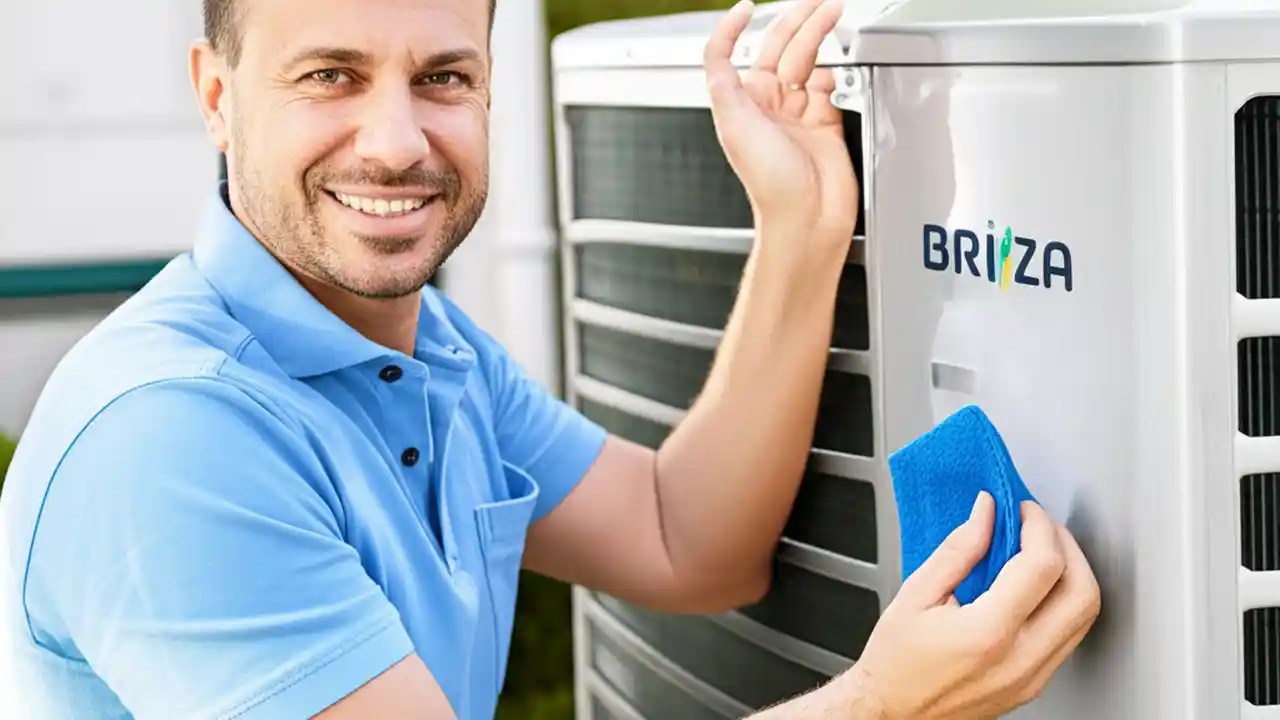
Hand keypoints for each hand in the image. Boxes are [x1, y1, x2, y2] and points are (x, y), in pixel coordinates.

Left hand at [703, 0, 858, 242]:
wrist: (807, 218)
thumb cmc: (769, 182)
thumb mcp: (733, 122)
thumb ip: (722, 76)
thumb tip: (722, 40)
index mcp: (742, 104)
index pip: (732, 55)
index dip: (735, 28)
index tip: (747, 7)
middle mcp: (770, 107)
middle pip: (781, 50)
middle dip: (799, 21)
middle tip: (820, 2)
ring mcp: (799, 115)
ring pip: (809, 63)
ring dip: (820, 38)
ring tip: (834, 16)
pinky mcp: (827, 125)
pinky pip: (832, 87)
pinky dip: (838, 72)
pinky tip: (841, 63)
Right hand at [844, 493, 1101, 718]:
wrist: (891, 713)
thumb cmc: (894, 663)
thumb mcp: (916, 594)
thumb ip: (959, 549)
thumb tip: (986, 513)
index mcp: (987, 634)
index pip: (1043, 567)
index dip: (1038, 527)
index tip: (1023, 511)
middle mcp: (1019, 660)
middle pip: (1081, 592)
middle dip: (1067, 546)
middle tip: (1039, 526)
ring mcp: (1032, 677)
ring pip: (1084, 616)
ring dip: (1071, 573)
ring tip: (1038, 551)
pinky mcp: (1034, 685)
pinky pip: (1068, 636)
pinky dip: (1061, 602)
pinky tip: (1034, 587)